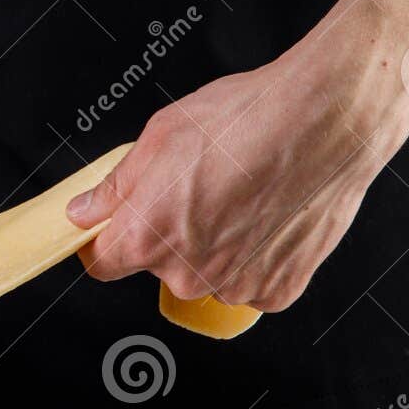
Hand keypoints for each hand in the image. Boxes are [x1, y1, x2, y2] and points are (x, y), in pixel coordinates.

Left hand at [66, 6, 408, 310]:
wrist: (325, 121)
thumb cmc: (245, 120)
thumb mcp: (158, 137)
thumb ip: (114, 186)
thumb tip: (83, 212)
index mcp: (145, 238)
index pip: (102, 263)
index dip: (105, 242)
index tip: (115, 229)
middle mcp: (187, 273)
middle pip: (162, 268)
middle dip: (172, 236)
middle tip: (201, 192)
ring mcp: (235, 285)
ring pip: (211, 275)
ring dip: (219, 249)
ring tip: (243, 198)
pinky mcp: (279, 288)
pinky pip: (255, 282)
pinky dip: (260, 258)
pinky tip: (270, 217)